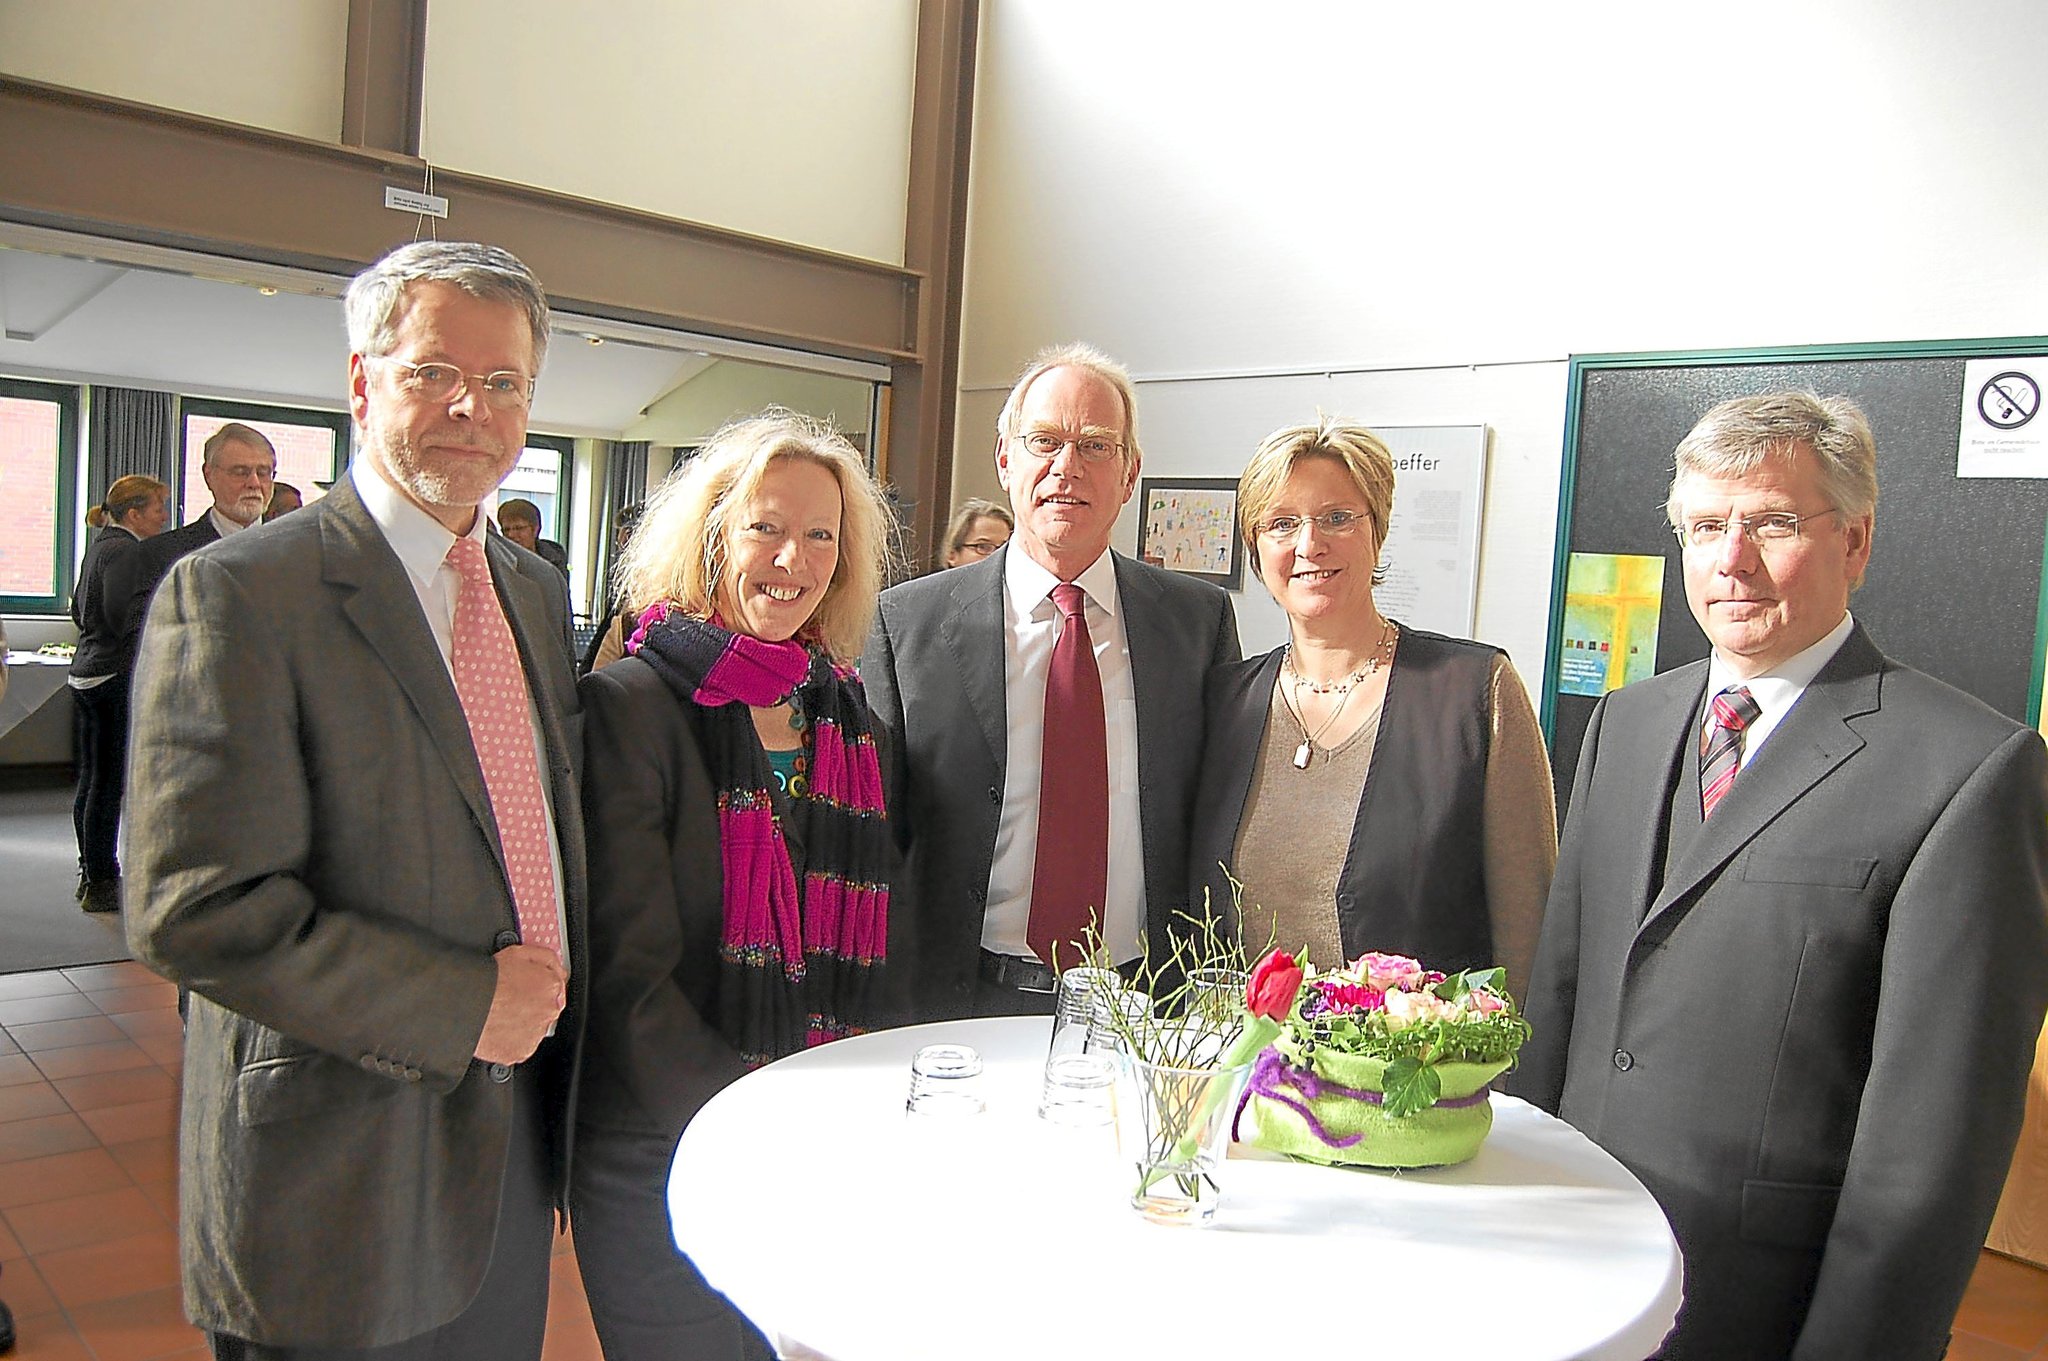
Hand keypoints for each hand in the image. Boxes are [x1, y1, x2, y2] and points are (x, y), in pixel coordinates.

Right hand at [474, 944, 566, 1064]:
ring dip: (521, 1023)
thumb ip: (546, 959)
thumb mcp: (518, 952)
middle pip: (545, 1008)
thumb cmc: (488, 980)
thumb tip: (557, 968)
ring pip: (533, 1028)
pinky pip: (520, 1046)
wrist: (466, 1006)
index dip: (538, 987)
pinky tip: (498, 1028)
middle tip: (509, 1002)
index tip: (527, 990)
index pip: (555, 988)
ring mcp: (536, 1032)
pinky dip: (511, 1040)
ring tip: (500, 1015)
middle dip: (530, 1005)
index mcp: (551, 986)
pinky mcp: (522, 1050)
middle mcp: (549, 1011)